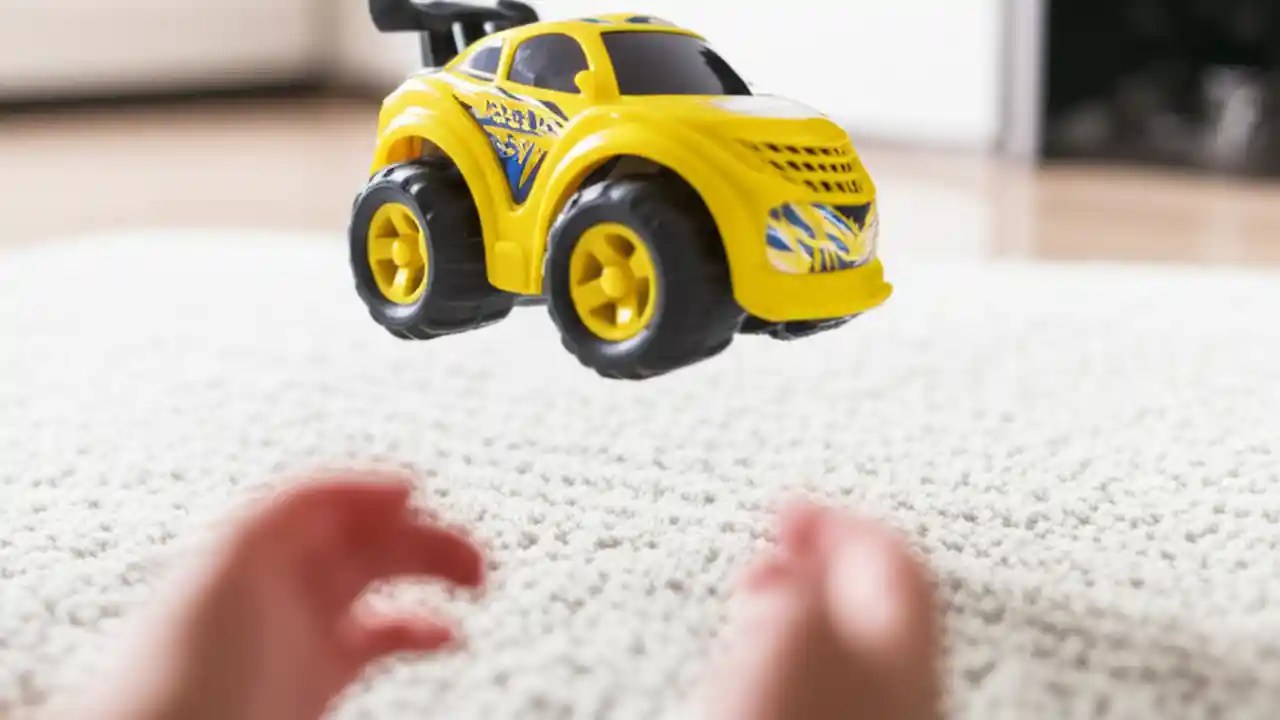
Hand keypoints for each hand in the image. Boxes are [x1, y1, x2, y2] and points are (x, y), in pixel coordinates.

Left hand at [83, 471, 483, 719]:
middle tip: (474, 554)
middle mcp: (282, 579)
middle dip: (424, 535)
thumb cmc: (182, 666)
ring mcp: (303, 628)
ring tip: (479, 581)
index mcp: (258, 541)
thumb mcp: (232, 558)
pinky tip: (449, 636)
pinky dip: (421, 631)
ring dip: (432, 574)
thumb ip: (306, 503)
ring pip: (382, 581)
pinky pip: (381, 639)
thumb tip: (397, 485)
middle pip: (367, 536)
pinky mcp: (319, 675)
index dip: (375, 489)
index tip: (420, 491)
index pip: (328, 496)